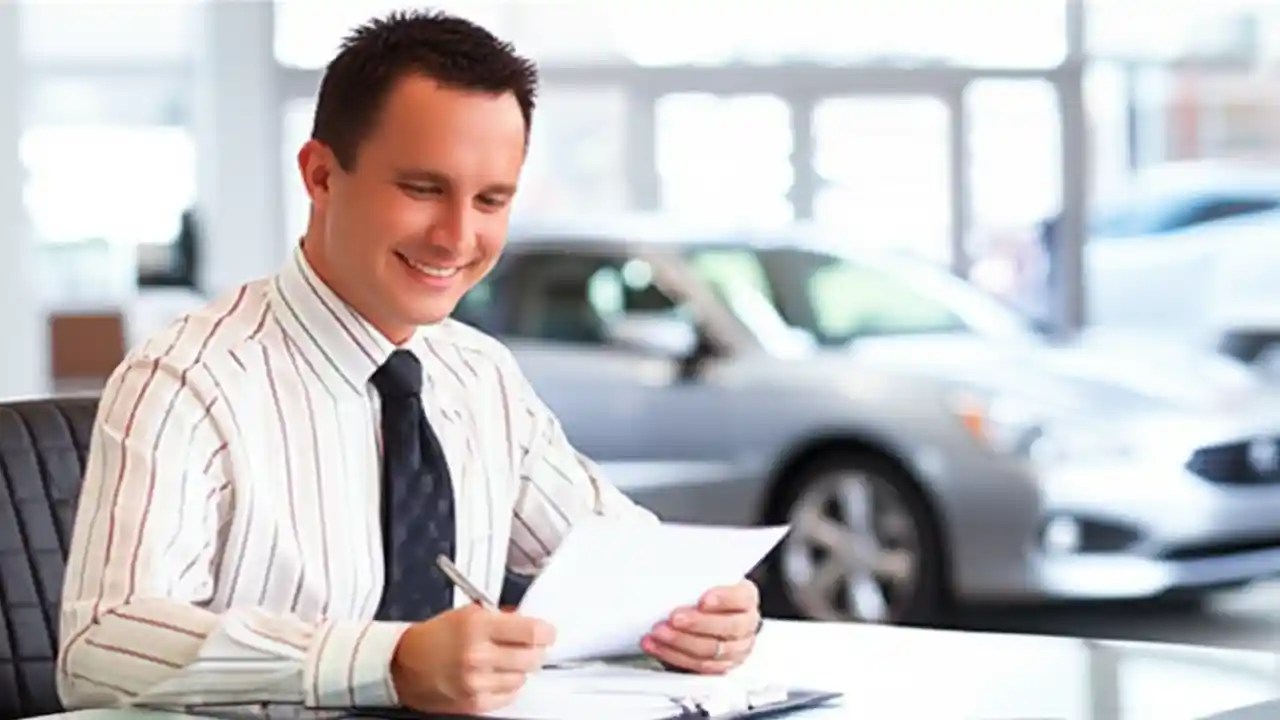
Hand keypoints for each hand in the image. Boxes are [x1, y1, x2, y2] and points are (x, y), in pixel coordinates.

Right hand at [390, 604, 555, 713]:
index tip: (546, 632)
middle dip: (534, 650)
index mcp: (477, 626)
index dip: (545, 632)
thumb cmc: (435, 638)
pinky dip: (507, 685)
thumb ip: (501, 616)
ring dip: (519, 668)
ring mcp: (476, 682)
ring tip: (502, 660)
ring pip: (523, 677)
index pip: (532, 632)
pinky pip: (510, 695)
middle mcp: (478, 655)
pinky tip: (494, 675)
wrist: (404, 665)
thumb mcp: (467, 614)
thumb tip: (530, 622)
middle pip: (533, 657)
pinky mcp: (475, 702)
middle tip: (527, 645)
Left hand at [641, 579, 761, 674]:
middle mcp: (745, 625)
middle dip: (697, 623)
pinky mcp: (719, 666)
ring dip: (680, 642)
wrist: (714, 613)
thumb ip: (697, 573)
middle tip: (673, 617)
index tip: (703, 599)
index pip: (741, 598)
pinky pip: (697, 666)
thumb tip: (673, 560)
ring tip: (658, 633)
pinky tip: (657, 646)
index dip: (724, 599)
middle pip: (727, 628)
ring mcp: (735, 649)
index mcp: (746, 598)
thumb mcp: (707, 577)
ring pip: (710, 650)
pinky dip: (674, 656)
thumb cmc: (707, 591)